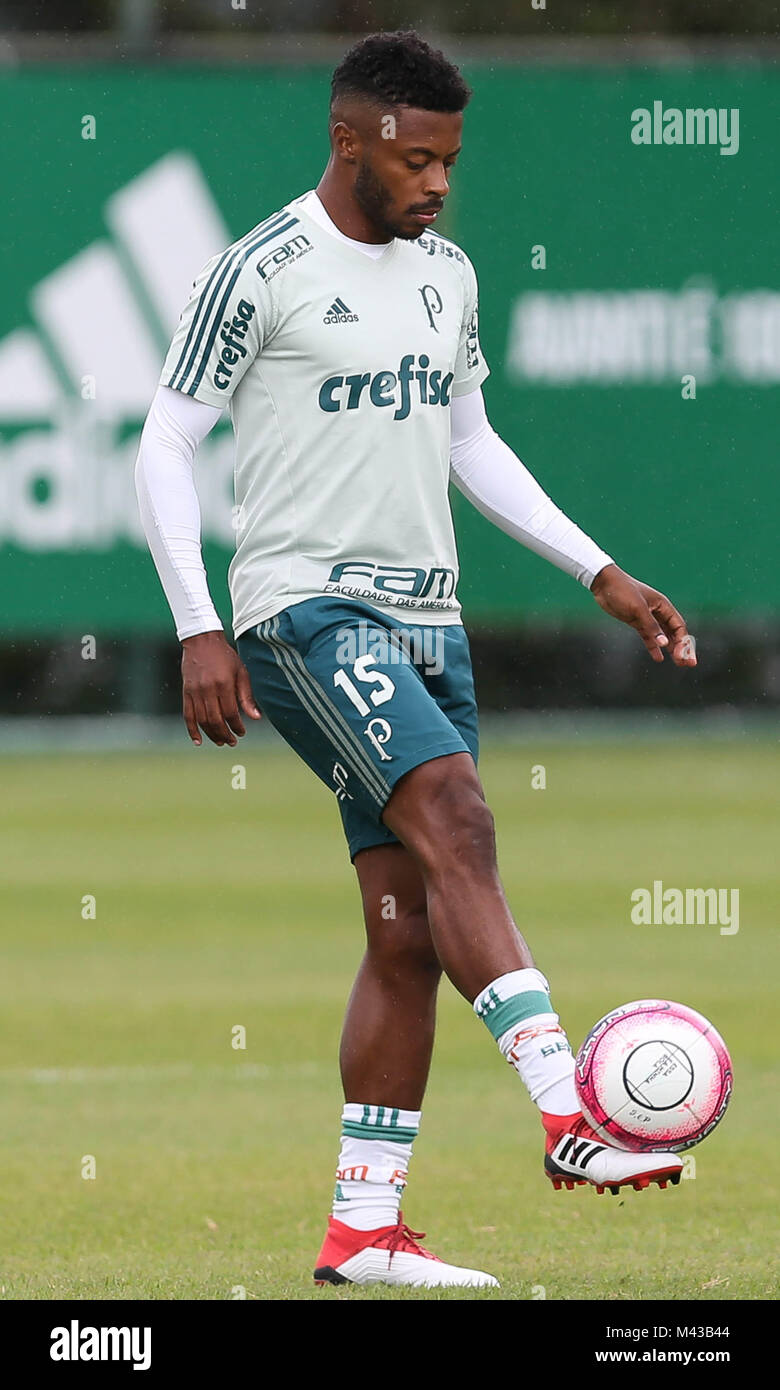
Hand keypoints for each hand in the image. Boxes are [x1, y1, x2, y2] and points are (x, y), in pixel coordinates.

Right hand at [181, 630, 261, 745]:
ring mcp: (195, 692)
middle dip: (225, 734)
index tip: (242, 732)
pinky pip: (188, 715)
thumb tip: (255, 718)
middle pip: (216, 720)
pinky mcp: (185, 692)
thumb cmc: (225, 656)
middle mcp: (208, 689)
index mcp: (224, 684)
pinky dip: (192, 730)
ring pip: (202, 721)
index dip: (237, 726)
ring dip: (212, 735)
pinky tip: (198, 741)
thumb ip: (247, 696)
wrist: (201, 641)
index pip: (230, 713)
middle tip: (232, 742)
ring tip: (220, 742)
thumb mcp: (241, 672)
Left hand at [590, 564, 696, 666]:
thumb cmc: (623, 591)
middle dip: (682, 648)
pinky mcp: (636, 622)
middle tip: (689, 664)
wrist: (604, 584)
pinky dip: (654, 647)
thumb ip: (651, 626)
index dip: (684, 642)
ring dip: (671, 649)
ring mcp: (647, 618)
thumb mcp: (638, 608)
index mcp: (663, 605)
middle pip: (674, 633)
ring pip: (663, 636)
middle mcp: (658, 612)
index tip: (683, 657)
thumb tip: (665, 644)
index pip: (679, 627)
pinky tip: (659, 658)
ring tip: (678, 663)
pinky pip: (649, 637)